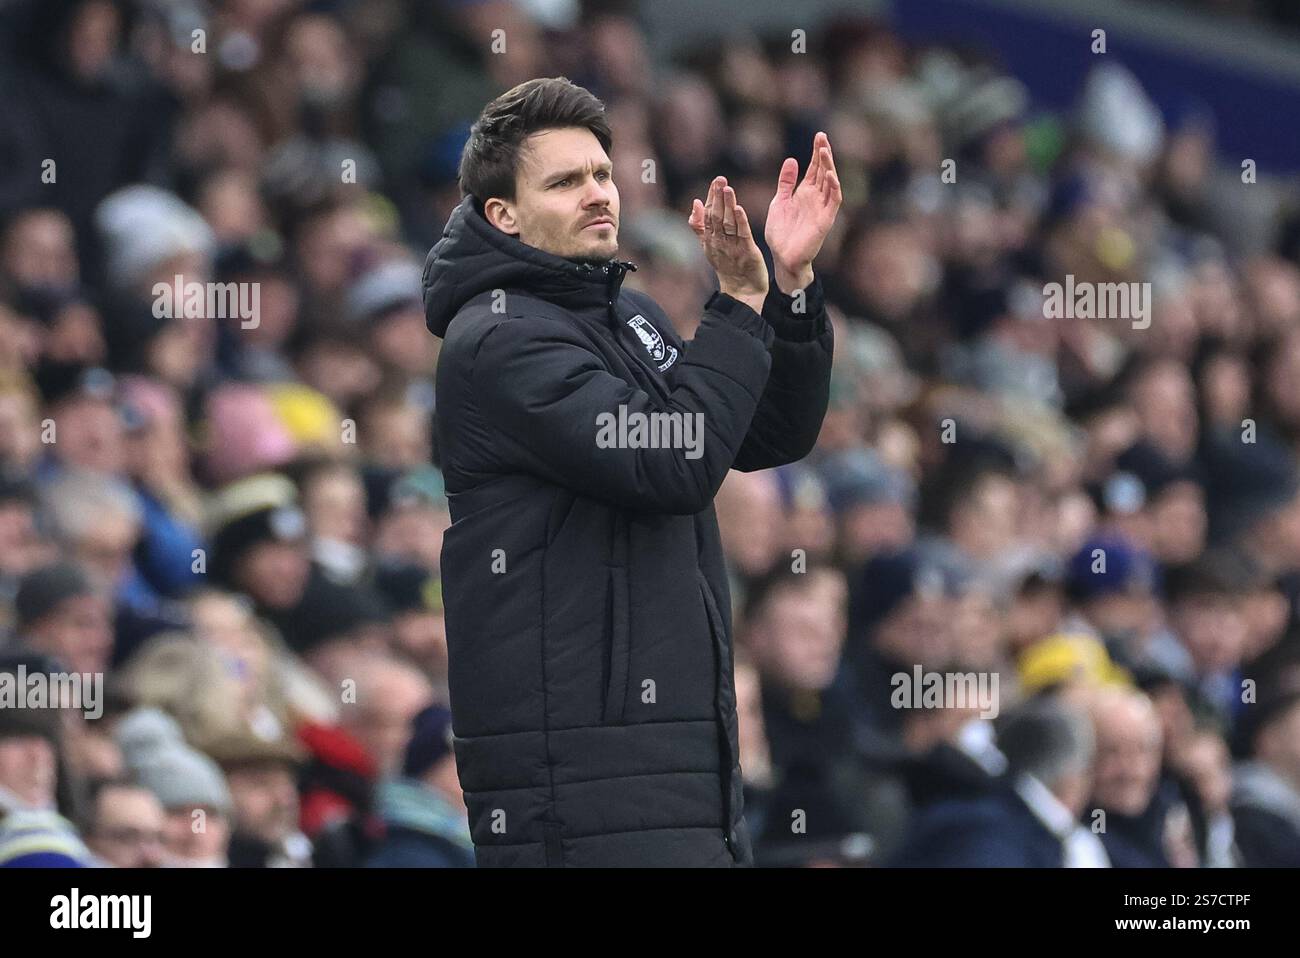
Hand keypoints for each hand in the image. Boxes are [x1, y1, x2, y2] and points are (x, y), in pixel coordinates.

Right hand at [689, 175, 767, 313]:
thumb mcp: (710, 246)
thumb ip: (700, 226)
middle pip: (716, 216)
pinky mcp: (746, 252)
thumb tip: (694, 203)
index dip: (711, 197)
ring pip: (728, 223)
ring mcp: (732, 247)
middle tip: (719, 179)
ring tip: (727, 188)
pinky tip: (739, 208)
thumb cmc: (729, 267)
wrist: (742, 293)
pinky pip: (742, 234)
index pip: (708, 215)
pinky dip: (740, 221)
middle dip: (717, 197)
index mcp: (711, 239)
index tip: (715, 181)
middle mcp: (719, 242)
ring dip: (727, 205)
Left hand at [765, 132, 841, 292]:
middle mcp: (816, 198)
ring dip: (829, 167)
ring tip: (825, 151)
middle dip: (823, 154)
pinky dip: (833, 189)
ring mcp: (822, 208)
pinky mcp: (825, 221)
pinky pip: (833, 202)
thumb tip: (792, 160)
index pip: (814, 168)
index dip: (816, 152)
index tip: (818, 135)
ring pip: (830, 183)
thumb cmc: (781, 233)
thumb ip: (786, 182)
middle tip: (822, 137)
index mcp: (805, 193)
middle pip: (823, 171)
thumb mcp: (780, 201)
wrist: (782, 258)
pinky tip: (830, 176)